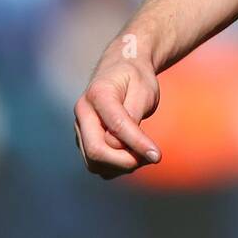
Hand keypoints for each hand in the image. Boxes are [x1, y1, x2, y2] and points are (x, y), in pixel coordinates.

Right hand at [74, 43, 161, 179]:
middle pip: (96, 150)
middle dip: (125, 162)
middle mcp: (82, 113)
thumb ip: (134, 115)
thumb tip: (126, 147)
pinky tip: (133, 155)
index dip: (137, 144)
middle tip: (150, 158)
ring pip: (94, 163)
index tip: (157, 156)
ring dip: (121, 167)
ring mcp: (80, 128)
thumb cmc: (136, 79)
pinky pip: (96, 164)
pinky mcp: (83, 140)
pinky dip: (115, 167)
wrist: (120, 70)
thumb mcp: (144, 89)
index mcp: (98, 94)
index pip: (116, 126)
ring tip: (144, 155)